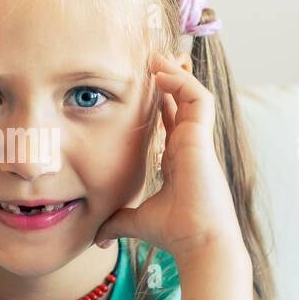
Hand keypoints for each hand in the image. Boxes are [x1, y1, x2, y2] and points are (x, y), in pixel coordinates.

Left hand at [93, 51, 247, 265]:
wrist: (197, 242)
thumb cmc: (174, 233)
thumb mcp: (136, 220)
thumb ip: (117, 222)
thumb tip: (96, 237)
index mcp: (179, 158)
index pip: (171, 119)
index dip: (160, 100)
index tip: (144, 85)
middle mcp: (191, 145)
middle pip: (184, 99)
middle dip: (169, 77)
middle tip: (149, 58)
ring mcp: (198, 139)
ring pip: (193, 92)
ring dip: (174, 73)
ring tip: (154, 58)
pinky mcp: (202, 136)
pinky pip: (198, 97)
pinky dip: (182, 81)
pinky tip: (161, 74)